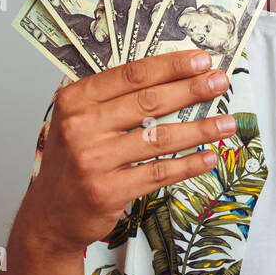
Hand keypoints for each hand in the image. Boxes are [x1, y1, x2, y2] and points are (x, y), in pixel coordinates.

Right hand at [22, 49, 236, 254]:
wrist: (49, 215)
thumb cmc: (72, 162)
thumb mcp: (80, 121)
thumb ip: (113, 98)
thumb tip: (170, 76)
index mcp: (75, 100)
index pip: (132, 74)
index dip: (171, 66)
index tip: (200, 59)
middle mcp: (81, 127)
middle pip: (149, 101)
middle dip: (191, 90)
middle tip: (220, 82)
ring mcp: (94, 160)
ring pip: (159, 138)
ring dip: (200, 129)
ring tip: (226, 122)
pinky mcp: (108, 190)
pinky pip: (158, 172)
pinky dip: (188, 165)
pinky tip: (208, 157)